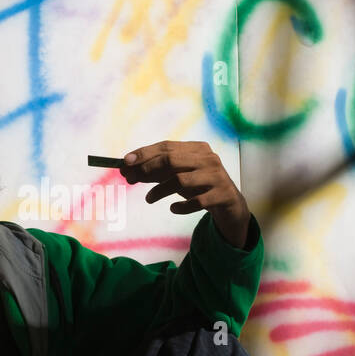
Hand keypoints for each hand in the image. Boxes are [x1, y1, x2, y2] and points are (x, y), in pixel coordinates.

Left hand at [121, 140, 250, 248]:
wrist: (229, 204)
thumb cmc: (199, 186)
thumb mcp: (179, 176)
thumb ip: (157, 172)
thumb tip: (129, 170)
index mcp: (198, 149)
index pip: (166, 146)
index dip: (144, 153)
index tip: (125, 162)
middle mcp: (208, 159)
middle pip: (172, 160)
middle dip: (148, 169)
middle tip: (131, 179)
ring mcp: (217, 177)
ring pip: (181, 180)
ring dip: (160, 190)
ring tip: (148, 199)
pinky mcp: (222, 195)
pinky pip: (197, 202)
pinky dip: (182, 206)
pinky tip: (173, 209)